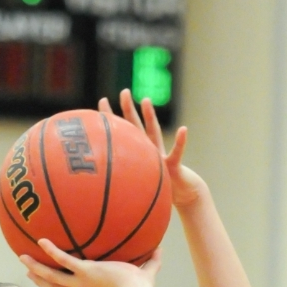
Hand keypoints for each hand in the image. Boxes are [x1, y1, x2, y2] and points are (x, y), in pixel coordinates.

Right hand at [21, 239, 160, 286]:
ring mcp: (81, 282)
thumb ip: (152, 261)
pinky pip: (63, 260)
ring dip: (37, 269)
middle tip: (29, 273)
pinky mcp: (84, 271)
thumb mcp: (146, 273)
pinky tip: (41, 241)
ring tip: (23, 259)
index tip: (56, 282)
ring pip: (52, 278)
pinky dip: (52, 251)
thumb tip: (161, 248)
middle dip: (41, 280)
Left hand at [99, 88, 204, 209]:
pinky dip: (180, 142)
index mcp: (138, 156)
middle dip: (128, 109)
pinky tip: (183, 130)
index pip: (122, 134)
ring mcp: (161, 156)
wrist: (184, 195)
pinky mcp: (174, 166)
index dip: (111, 120)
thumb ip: (127, 184)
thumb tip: (103, 191)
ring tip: (145, 100)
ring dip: (150, 117)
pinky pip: (177, 153)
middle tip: (123, 91)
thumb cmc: (161, 193)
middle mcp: (149, 151)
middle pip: (136, 127)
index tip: (101, 102)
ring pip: (153, 134)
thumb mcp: (140, 189)